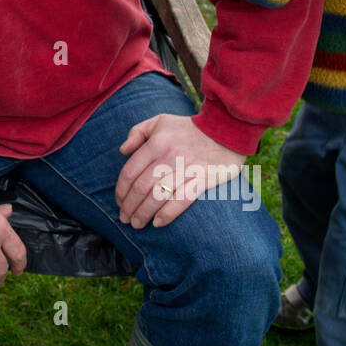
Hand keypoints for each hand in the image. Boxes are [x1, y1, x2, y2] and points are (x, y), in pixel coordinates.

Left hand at [115, 113, 245, 227]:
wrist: (226, 129)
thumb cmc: (187, 128)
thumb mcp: (159, 121)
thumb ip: (137, 133)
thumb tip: (122, 151)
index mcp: (156, 143)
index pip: (130, 172)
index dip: (121, 190)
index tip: (119, 201)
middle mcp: (169, 157)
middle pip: (141, 187)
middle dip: (129, 206)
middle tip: (125, 218)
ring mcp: (187, 169)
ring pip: (158, 196)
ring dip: (144, 213)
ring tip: (137, 224)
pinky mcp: (204, 180)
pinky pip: (182, 200)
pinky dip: (168, 214)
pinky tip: (158, 223)